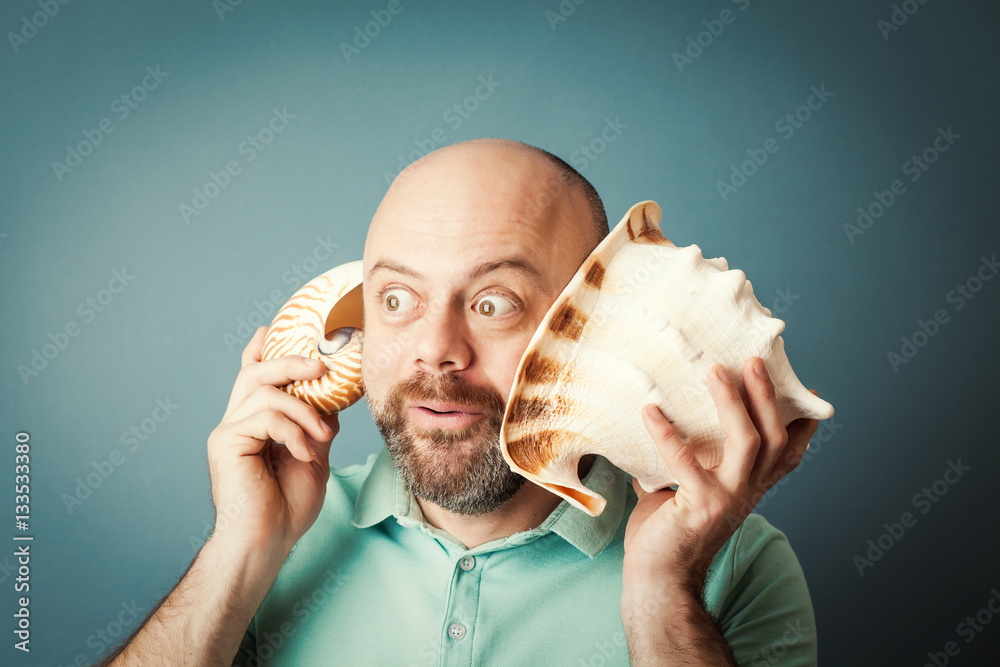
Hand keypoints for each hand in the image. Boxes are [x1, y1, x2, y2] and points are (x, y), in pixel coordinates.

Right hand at [206, 326, 337, 559]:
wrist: (267, 542)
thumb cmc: (286, 508)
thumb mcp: (313, 456)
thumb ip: (316, 425)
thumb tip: (331, 401)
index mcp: (254, 425)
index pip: (252, 378)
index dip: (259, 352)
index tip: (270, 330)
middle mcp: (236, 423)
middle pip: (255, 373)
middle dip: (289, 362)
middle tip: (320, 366)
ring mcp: (228, 432)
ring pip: (265, 392)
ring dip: (302, 409)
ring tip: (319, 434)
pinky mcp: (226, 442)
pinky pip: (265, 416)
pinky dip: (292, 430)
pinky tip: (303, 453)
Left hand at [622, 356, 820, 592]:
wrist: (657, 579)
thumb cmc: (666, 534)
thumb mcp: (681, 488)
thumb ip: (678, 458)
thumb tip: (655, 420)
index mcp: (748, 487)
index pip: (788, 453)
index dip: (799, 422)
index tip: (800, 387)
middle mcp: (747, 491)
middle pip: (776, 438)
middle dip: (767, 397)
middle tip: (753, 361)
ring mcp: (727, 499)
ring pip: (748, 444)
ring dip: (733, 404)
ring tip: (715, 372)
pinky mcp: (699, 506)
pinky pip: (686, 463)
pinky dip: (667, 434)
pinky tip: (649, 411)